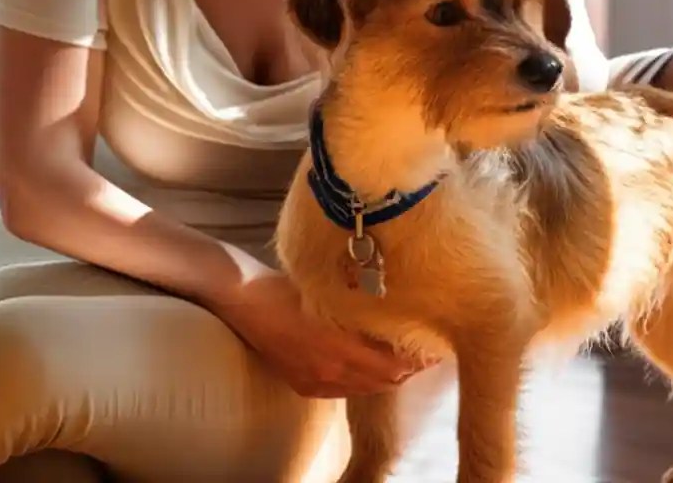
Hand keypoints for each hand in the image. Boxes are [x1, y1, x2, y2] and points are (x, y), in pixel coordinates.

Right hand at [205, 269, 437, 397]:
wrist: (240, 297)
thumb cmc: (285, 283)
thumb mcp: (331, 291)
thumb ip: (361, 308)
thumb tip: (395, 309)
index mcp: (339, 345)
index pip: (395, 365)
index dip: (418, 358)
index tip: (432, 343)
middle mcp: (330, 370)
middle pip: (386, 381)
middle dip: (408, 368)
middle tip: (423, 350)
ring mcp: (315, 381)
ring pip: (367, 388)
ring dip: (385, 376)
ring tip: (399, 357)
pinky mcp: (303, 384)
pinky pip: (344, 390)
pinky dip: (361, 380)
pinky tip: (364, 363)